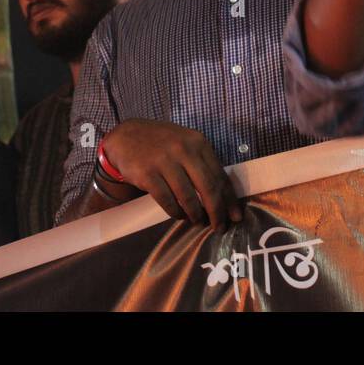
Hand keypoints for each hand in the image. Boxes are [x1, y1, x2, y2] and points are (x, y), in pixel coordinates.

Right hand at [101, 119, 241, 229]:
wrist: (126, 136)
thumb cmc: (162, 143)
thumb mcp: (185, 144)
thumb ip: (202, 162)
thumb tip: (223, 194)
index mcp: (198, 143)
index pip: (220, 175)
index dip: (230, 199)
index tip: (236, 216)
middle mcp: (184, 150)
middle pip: (208, 188)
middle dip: (217, 212)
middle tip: (220, 228)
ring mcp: (165, 161)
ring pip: (187, 197)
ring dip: (195, 214)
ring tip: (198, 222)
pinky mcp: (147, 174)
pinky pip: (167, 200)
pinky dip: (175, 212)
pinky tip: (179, 216)